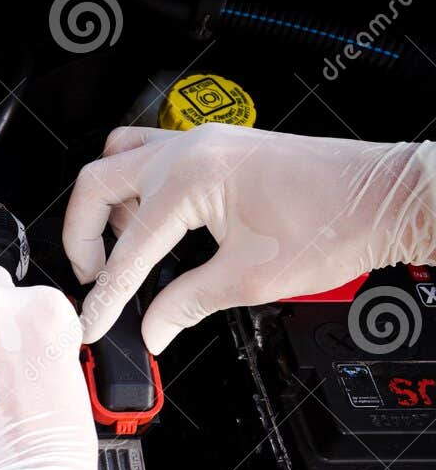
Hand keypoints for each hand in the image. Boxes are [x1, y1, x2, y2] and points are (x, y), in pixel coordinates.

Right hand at [64, 124, 435, 352]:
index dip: (105, 295)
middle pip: (98, 184)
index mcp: (191, 179)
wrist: (387, 197)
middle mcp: (189, 150)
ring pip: (120, 158)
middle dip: (83, 237)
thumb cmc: (335, 224)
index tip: (92, 323)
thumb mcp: (250, 279)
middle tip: (92, 279)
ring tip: (120, 245)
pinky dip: (138, 184)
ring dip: (108, 203)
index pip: (128, 249)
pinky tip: (154, 219)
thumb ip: (186, 303)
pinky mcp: (219, 146)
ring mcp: (203, 141)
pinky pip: (153, 153)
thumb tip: (151, 328)